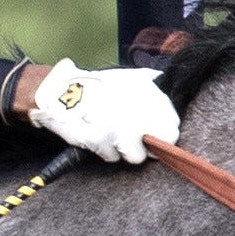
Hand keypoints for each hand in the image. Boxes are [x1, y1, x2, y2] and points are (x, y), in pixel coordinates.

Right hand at [24, 59, 181, 163]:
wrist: (62, 91)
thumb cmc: (98, 87)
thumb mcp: (131, 78)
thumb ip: (153, 91)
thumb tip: (169, 112)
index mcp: (147, 92)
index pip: (172, 125)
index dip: (163, 132)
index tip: (153, 133)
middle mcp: (137, 111)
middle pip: (159, 144)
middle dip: (149, 145)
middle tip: (135, 140)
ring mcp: (119, 128)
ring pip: (136, 156)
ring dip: (125, 150)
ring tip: (111, 134)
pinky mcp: (101, 140)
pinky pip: (113, 157)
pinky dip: (106, 150)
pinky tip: (98, 136)